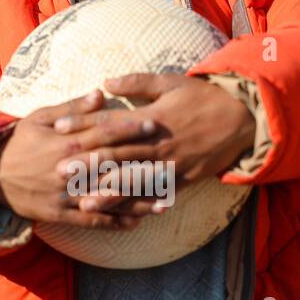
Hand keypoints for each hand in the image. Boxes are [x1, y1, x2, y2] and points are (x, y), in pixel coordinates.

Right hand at [0, 90, 162, 230]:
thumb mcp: (39, 117)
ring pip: (107, 197)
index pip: (104, 133)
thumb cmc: (18, 141)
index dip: (131, 129)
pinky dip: (112, 223)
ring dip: (137, 201)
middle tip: (172, 163)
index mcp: (65, 142)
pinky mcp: (59, 214)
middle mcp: (69, 169)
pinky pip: (90, 220)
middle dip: (143, 164)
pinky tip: (135, 224)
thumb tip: (101, 93)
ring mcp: (65, 194)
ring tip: (165, 203)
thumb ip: (72, 107)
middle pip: (112, 165)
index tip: (155, 125)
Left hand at [51, 73, 255, 210]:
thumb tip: (104, 83)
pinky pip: (159, 196)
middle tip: (59, 172)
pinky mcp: (184, 180)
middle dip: (87, 165)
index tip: (57, 129)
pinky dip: (142, 207)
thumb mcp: (170, 82)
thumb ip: (137, 82)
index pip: (109, 122)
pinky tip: (124, 217)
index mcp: (151, 117)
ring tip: (85, 203)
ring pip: (135, 182)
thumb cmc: (202, 97)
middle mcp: (158, 144)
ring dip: (109, 194)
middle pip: (117, 156)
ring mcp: (171, 165)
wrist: (242, 118)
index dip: (82, 124)